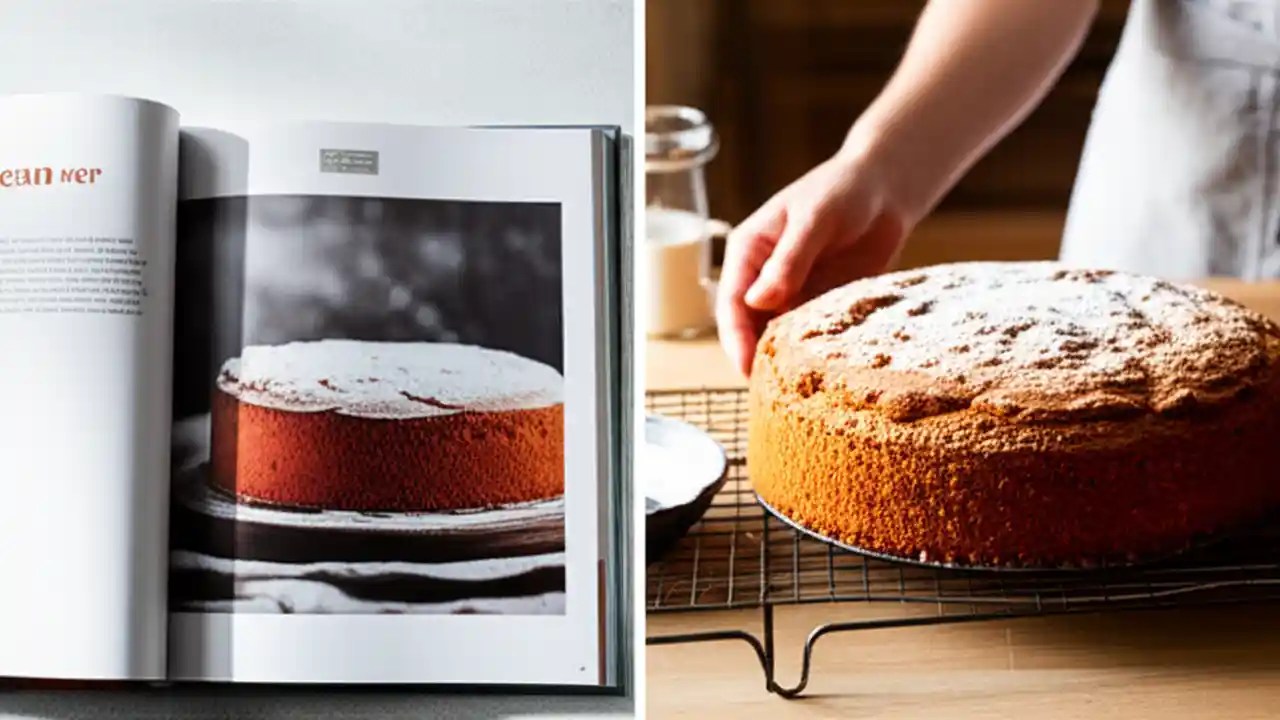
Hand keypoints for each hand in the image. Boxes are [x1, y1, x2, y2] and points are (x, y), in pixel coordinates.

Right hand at [715, 148, 912, 376]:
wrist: (884, 191)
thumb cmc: (843, 192)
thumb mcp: (815, 220)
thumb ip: (789, 260)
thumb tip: (758, 301)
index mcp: (748, 252)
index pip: (732, 302)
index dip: (735, 337)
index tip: (746, 366)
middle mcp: (763, 278)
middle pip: (749, 326)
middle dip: (756, 356)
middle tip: (769, 392)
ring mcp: (791, 293)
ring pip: (777, 336)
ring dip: (784, 359)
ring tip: (796, 389)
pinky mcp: (819, 305)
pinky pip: (810, 336)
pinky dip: (813, 353)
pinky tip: (825, 372)